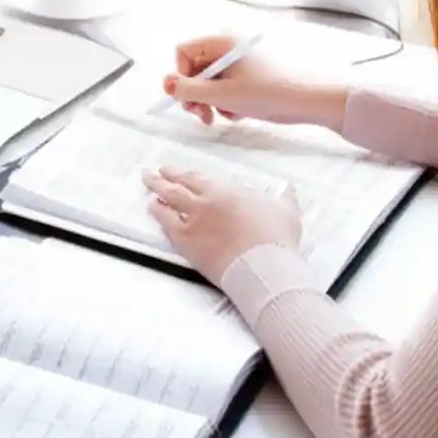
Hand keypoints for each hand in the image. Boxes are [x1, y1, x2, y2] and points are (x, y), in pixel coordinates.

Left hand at [143, 167, 303, 284]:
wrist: (263, 267)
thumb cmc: (275, 238)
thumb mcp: (285, 211)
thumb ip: (284, 197)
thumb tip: (288, 187)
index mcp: (225, 191)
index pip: (195, 178)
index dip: (180, 173)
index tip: (171, 170)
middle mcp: (204, 203)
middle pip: (176, 186)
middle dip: (161, 178)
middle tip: (152, 173)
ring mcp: (193, 222)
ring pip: (167, 203)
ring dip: (156, 194)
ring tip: (149, 191)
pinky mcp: (187, 243)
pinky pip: (166, 225)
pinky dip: (158, 215)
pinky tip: (154, 210)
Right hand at [164, 36, 349, 130]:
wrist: (316, 98)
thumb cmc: (274, 91)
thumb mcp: (224, 94)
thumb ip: (190, 90)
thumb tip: (165, 83)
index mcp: (224, 40)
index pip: (184, 52)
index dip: (181, 77)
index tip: (188, 99)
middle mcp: (232, 44)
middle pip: (197, 67)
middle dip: (196, 93)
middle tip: (203, 116)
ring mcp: (244, 59)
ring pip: (212, 80)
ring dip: (213, 101)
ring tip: (228, 114)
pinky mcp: (255, 73)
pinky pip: (229, 85)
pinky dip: (229, 101)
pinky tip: (241, 112)